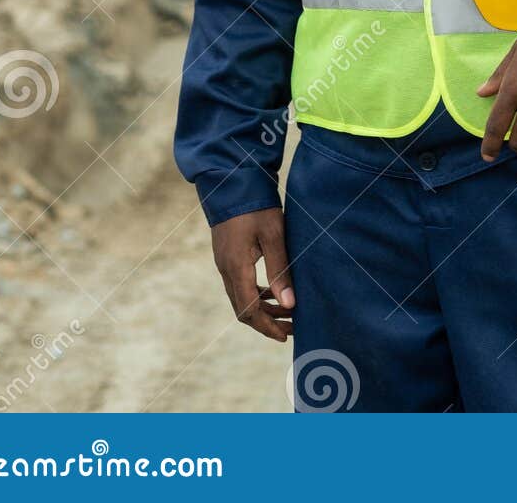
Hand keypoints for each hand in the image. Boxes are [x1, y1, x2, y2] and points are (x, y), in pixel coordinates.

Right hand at [211, 206, 293, 341]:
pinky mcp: (227, 255)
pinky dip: (257, 293)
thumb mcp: (273, 235)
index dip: (267, 327)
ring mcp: (224, 262)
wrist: (232, 180)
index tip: (286, 335)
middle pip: (243, 309)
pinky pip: (240, 284)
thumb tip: (290, 305)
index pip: (249, 311)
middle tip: (292, 327)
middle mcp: (226, 269)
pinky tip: (274, 290)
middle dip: (267, 321)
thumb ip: (280, 270)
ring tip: (288, 309)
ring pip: (241, 297)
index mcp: (236, 268)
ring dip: (263, 307)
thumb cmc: (255, 205)